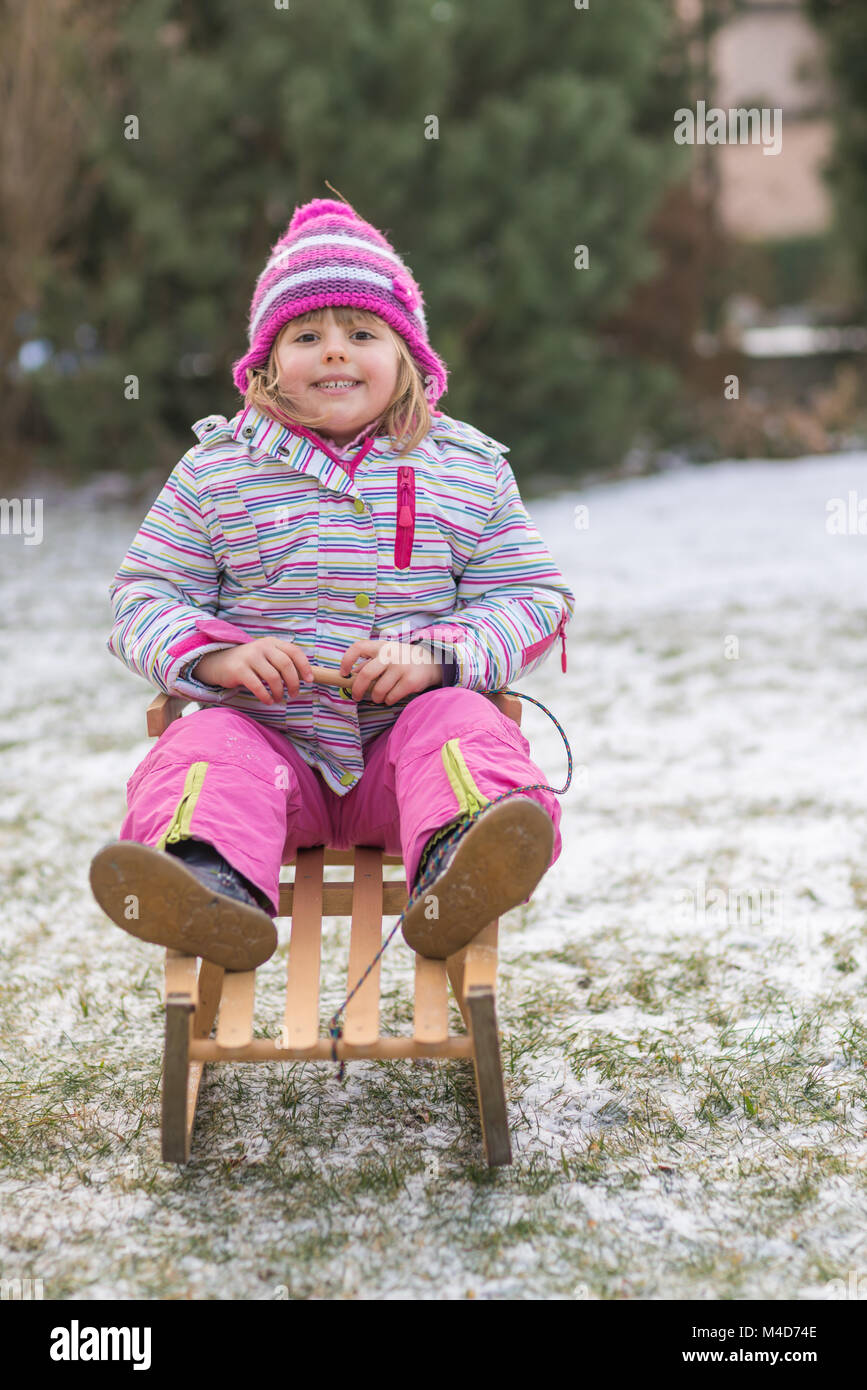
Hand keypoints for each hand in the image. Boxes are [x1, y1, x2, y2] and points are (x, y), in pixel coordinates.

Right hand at [193, 638, 313, 703]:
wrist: (219, 663)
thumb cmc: (249, 663)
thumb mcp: (266, 656)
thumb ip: (281, 661)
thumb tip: (304, 677)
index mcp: (272, 643)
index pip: (294, 652)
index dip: (304, 666)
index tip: (310, 680)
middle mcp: (262, 647)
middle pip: (286, 665)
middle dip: (294, 683)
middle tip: (294, 694)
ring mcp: (250, 657)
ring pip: (273, 677)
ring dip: (279, 692)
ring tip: (279, 699)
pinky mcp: (239, 670)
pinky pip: (258, 686)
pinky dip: (266, 696)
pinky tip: (268, 701)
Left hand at [339, 639, 442, 703]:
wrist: (431, 662)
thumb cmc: (401, 660)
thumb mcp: (385, 655)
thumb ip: (368, 663)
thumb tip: (351, 675)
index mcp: (381, 647)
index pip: (358, 647)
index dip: (347, 660)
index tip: (343, 673)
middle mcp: (391, 655)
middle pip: (366, 674)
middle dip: (357, 689)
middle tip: (356, 696)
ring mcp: (401, 667)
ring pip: (378, 690)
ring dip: (375, 697)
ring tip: (378, 697)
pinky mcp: (410, 681)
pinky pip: (391, 697)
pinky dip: (388, 700)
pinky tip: (390, 697)